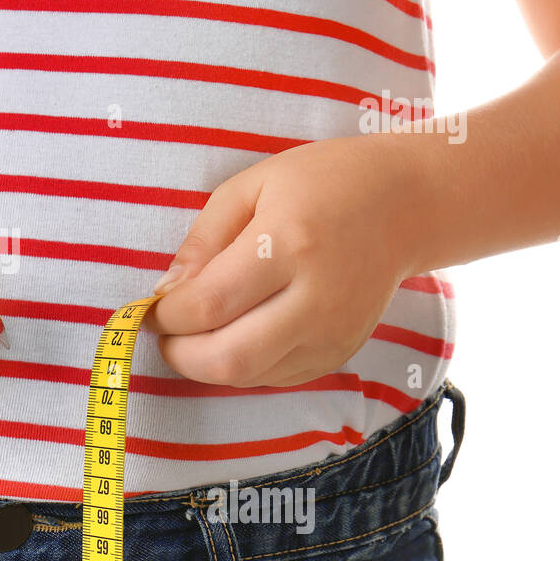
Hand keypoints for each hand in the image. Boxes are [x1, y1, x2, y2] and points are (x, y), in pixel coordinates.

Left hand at [146, 134, 425, 387]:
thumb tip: (167, 293)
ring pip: (249, 376)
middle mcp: (316, 297)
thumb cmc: (321, 183)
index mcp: (288, 243)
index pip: (210, 303)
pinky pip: (275, 377)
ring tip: (195, 334)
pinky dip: (242, 366)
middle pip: (229, 357)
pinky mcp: (341, 352)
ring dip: (207, 364)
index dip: (167, 316)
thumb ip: (203, 240)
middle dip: (180, 354)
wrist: (408, 203)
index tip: (151, 307)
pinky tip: (235, 335)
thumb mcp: (251, 186)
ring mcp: (333, 332)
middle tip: (165, 334)